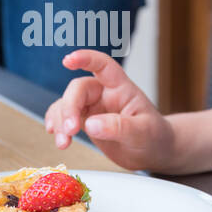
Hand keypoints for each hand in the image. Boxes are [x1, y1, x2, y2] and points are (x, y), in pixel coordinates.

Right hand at [44, 50, 175, 171]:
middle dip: (69, 109)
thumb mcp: (143, 133)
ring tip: (63, 143)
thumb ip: (119, 127)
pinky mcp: (85, 121)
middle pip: (78, 89)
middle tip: (70, 131)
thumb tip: (91, 124)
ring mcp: (93, 107)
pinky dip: (57, 126)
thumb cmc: (154, 137)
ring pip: (66, 104)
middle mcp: (104, 94)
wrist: (154, 152)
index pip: (103, 66)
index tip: (68, 60)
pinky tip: (57, 137)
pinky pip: (64, 117)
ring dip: (60, 121)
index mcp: (121, 88)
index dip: (86, 59)